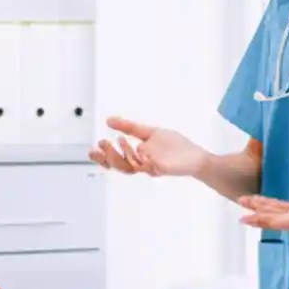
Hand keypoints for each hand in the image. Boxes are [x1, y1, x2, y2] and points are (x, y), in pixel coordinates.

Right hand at [88, 116, 208, 177]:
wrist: (195, 156)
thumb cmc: (176, 147)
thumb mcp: (150, 132)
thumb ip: (130, 127)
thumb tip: (110, 120)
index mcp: (138, 158)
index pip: (116, 160)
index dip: (103, 157)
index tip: (93, 149)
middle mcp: (143, 165)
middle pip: (119, 165)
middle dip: (108, 155)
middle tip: (101, 144)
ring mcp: (151, 167)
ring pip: (130, 166)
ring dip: (122, 154)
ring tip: (118, 141)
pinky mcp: (162, 167)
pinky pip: (146, 164)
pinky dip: (139, 156)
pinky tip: (136, 147)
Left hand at [236, 177, 288, 231]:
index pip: (274, 218)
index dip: (258, 217)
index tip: (243, 216)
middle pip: (273, 216)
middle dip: (256, 211)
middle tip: (240, 204)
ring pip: (279, 213)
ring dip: (265, 209)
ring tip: (251, 203)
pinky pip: (287, 210)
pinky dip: (276, 207)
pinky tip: (272, 204)